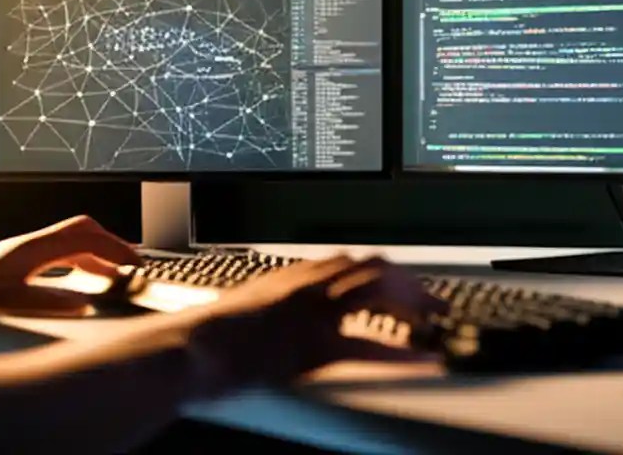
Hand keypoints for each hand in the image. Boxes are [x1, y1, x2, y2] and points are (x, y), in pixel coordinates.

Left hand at [0, 215, 141, 316]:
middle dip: (113, 244)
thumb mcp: (3, 302)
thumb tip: (83, 301)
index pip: (86, 237)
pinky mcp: (22, 258)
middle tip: (134, 264)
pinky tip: (86, 280)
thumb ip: (45, 301)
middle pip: (84, 230)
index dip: (115, 248)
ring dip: (100, 251)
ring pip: (74, 238)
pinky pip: (63, 250)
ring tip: (118, 271)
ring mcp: (27, 248)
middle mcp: (31, 243)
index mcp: (31, 249)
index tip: (135, 264)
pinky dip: (84, 259)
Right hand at [185, 254, 447, 392]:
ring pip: (377, 292)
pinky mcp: (312, 348)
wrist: (186, 352)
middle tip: (435, 304)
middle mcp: (308, 286)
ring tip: (435, 323)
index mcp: (294, 276)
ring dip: (412, 304)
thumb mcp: (248, 304)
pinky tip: (424, 360)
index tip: (406, 284)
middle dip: (410, 284)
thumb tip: (290, 305)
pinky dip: (402, 354)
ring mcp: (312, 314)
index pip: (353, 262)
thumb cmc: (206, 336)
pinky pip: (368, 346)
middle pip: (374, 269)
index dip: (387, 272)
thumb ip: (276, 299)